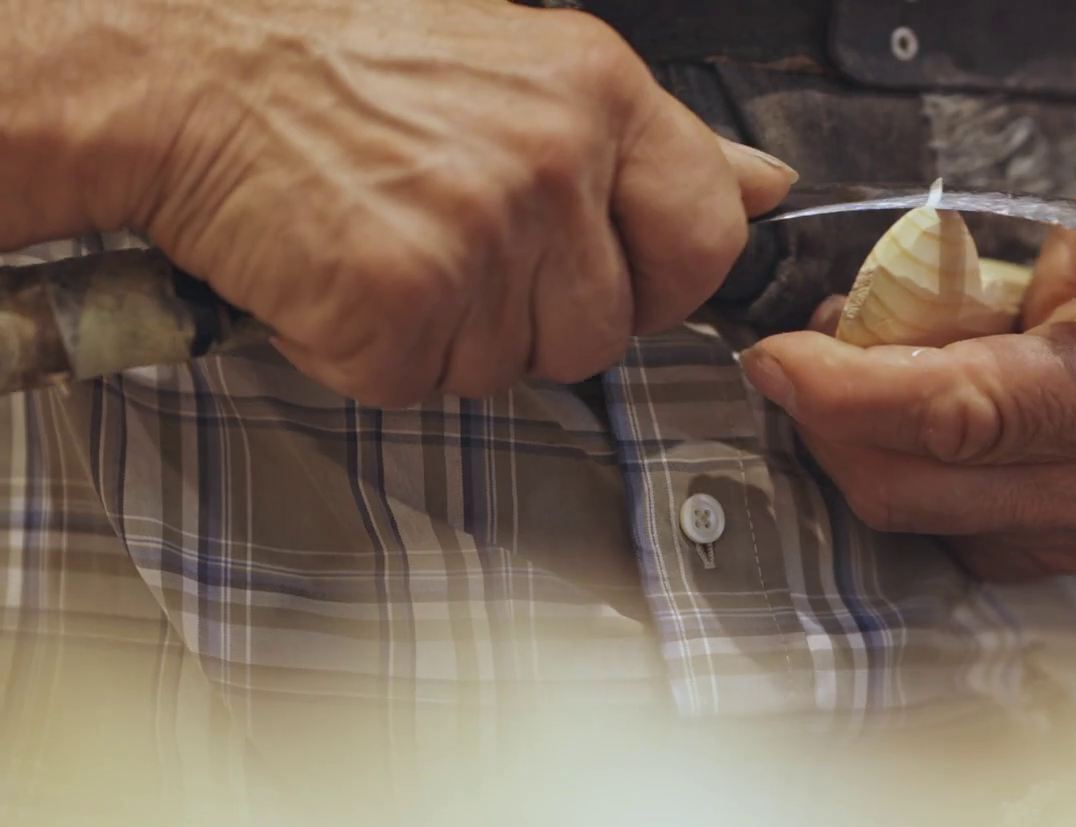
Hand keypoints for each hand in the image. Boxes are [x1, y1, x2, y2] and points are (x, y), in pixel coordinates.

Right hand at [116, 0, 794, 404]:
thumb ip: (651, 140)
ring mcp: (480, 236)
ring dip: (451, 336)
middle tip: (451, 243)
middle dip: (534, 317)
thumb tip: (763, 187)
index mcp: (595, 91)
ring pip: (514, 366)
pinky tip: (337, 274)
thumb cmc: (338, 64)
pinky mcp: (402, 304)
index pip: (709, 235)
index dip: (664, 277)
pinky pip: (421, 382)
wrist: (181, 71)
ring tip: (388, 245)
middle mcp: (553, 161)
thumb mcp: (523, 65)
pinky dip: (369, 352)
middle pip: (604, 329)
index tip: (615, 274)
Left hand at [742, 168, 1075, 582]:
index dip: (849, 390)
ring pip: (899, 510)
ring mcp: (1058, 541)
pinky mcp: (1028, 564)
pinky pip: (918, 529)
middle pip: (903, 480)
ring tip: (851, 369)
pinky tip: (895, 419)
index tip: (777, 352)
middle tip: (804, 346)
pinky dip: (883, 469)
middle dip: (823, 414)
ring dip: (844, 442)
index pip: (960, 414)